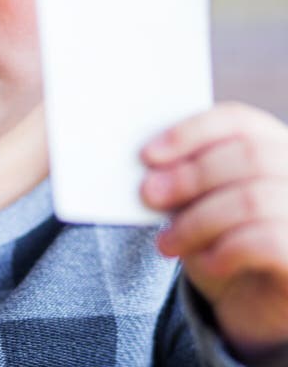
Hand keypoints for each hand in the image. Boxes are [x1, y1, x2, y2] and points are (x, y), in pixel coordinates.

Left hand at [140, 101, 287, 360]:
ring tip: (167, 243)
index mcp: (274, 144)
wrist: (254, 301)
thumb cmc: (219, 236)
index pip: (237, 120)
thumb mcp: (197, 200)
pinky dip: (226, 250)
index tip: (147, 155)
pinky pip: (266, 241)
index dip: (190, 133)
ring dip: (197, 221)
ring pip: (252, 200)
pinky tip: (207, 264)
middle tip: (148, 195)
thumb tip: (149, 174)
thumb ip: (181, 176)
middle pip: (248, 156)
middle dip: (189, 176)